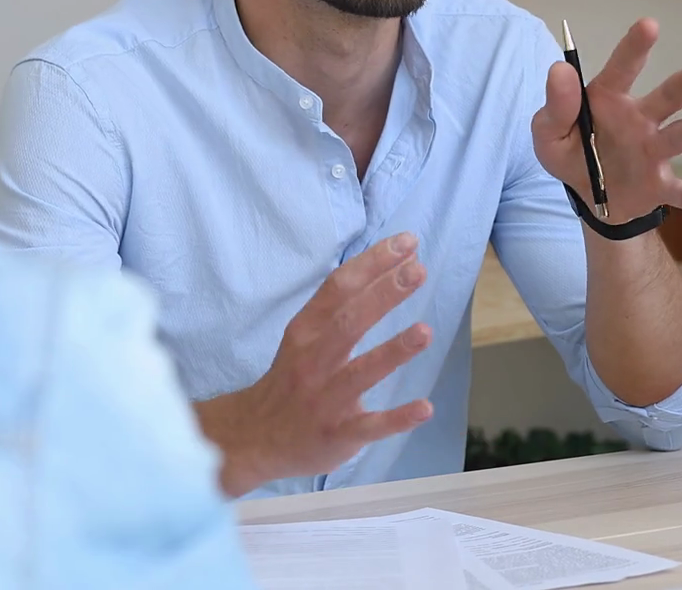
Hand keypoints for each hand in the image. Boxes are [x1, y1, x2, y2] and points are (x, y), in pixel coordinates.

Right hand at [194, 233, 435, 496]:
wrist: (255, 438)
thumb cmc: (293, 378)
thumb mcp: (304, 337)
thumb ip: (340, 309)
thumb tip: (388, 269)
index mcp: (305, 331)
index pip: (339, 288)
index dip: (372, 263)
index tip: (407, 243)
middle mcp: (313, 361)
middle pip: (348, 323)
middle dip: (383, 295)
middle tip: (417, 271)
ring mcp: (325, 400)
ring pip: (361, 373)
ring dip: (393, 352)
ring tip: (425, 332)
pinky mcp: (338, 435)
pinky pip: (370, 426)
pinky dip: (397, 419)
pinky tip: (425, 407)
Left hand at [532, 19, 681, 221]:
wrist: (590, 198)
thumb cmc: (571, 153)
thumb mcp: (548, 134)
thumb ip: (555, 105)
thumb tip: (559, 70)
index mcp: (611, 101)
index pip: (623, 69)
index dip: (635, 47)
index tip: (649, 25)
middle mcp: (640, 121)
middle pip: (665, 99)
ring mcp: (653, 152)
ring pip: (675, 138)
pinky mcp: (660, 185)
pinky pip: (677, 191)